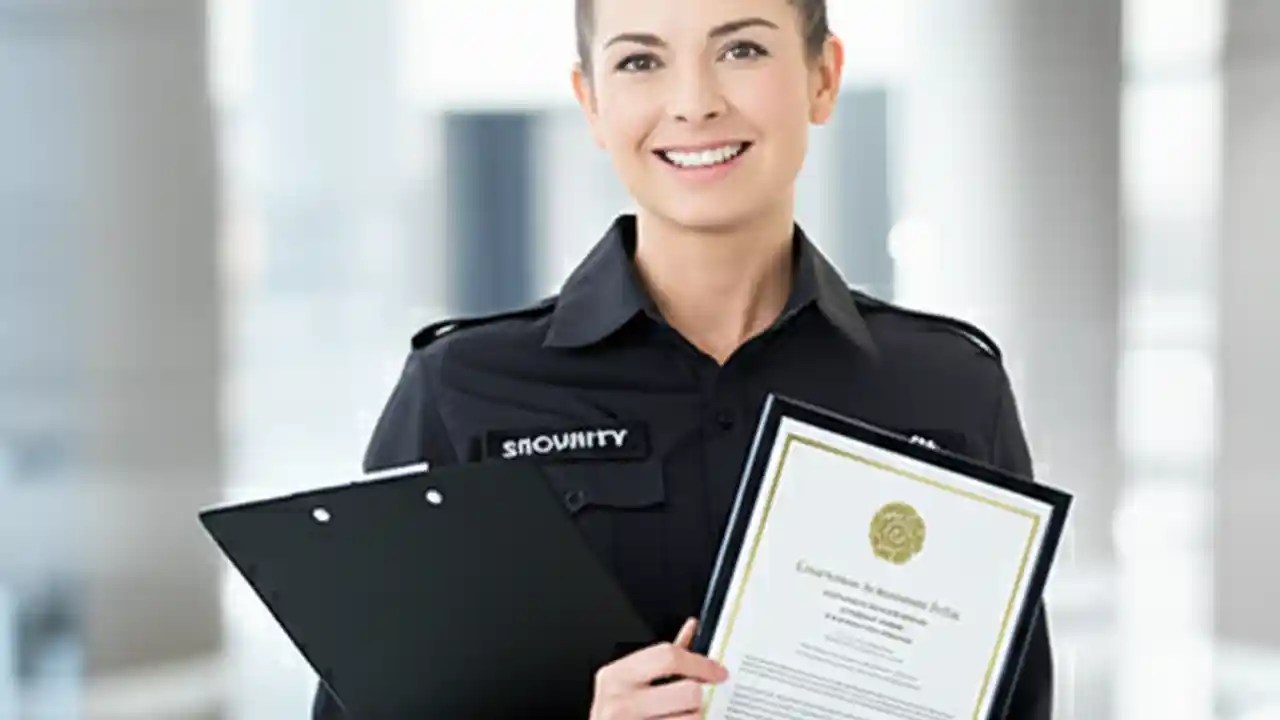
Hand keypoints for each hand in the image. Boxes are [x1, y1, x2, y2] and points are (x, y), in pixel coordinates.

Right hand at [589, 618, 728, 718]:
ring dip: (692, 717)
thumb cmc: (617, 713)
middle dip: (697, 696)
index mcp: (617, 675)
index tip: (718, 671)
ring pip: (692, 718)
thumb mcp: (630, 681)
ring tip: (677, 716)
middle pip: (688, 692)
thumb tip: (690, 629)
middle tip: (694, 699)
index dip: (700, 662)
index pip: (668, 656)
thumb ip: (661, 657)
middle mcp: (621, 701)